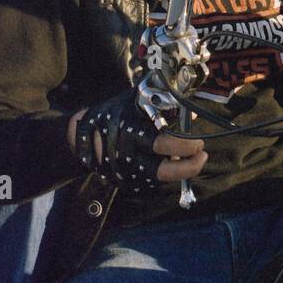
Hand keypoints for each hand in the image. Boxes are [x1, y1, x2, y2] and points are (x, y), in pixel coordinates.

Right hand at [68, 97, 206, 190]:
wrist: (80, 135)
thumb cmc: (114, 113)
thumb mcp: (137, 101)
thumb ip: (164, 106)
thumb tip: (192, 115)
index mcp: (131, 131)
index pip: (163, 143)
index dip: (185, 145)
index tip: (199, 143)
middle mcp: (128, 155)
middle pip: (162, 171)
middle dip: (187, 167)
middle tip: (202, 155)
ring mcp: (124, 172)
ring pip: (157, 180)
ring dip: (179, 172)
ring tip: (193, 161)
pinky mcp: (122, 181)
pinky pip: (149, 182)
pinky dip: (164, 174)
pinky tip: (173, 164)